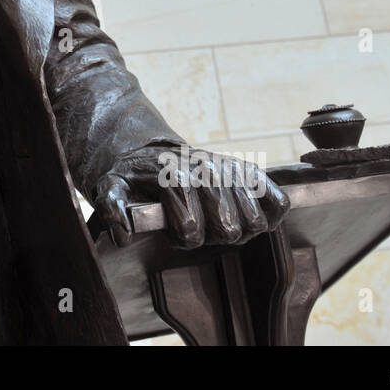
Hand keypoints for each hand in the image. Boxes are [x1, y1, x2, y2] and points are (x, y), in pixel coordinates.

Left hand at [95, 143, 289, 249]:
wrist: (154, 152)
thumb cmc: (136, 177)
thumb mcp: (112, 186)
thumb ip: (111, 208)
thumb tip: (124, 235)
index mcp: (176, 177)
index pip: (192, 228)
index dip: (182, 238)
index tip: (174, 231)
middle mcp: (208, 171)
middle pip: (228, 230)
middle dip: (211, 236)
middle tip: (197, 226)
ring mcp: (231, 170)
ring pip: (255, 221)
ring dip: (237, 229)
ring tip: (217, 220)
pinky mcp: (249, 171)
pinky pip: (277, 200)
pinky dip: (271, 214)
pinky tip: (248, 216)